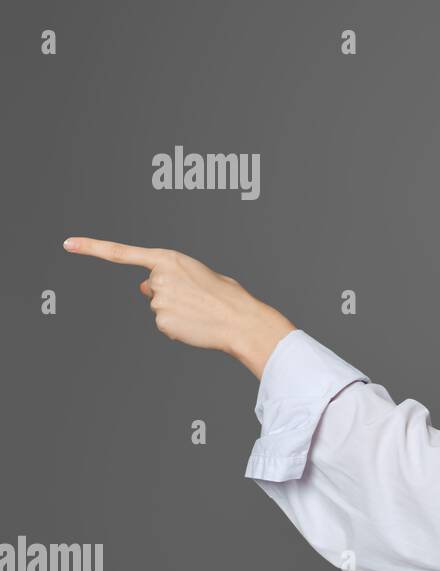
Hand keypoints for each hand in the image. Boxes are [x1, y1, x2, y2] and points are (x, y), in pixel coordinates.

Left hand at [63, 236, 295, 376]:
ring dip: (176, 311)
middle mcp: (158, 278)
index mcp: (168, 259)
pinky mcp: (161, 322)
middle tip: (196, 298)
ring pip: (158, 307)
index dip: (92, 248)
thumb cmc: (227, 296)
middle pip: (151, 287)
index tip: (68, 244)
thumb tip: (143, 287)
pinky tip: (195, 325)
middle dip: (168, 292)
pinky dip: (177, 327)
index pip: (120, 253)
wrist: (241, 320)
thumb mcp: (199, 274)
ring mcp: (157, 301)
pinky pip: (164, 325)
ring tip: (200, 312)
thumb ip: (170, 275)